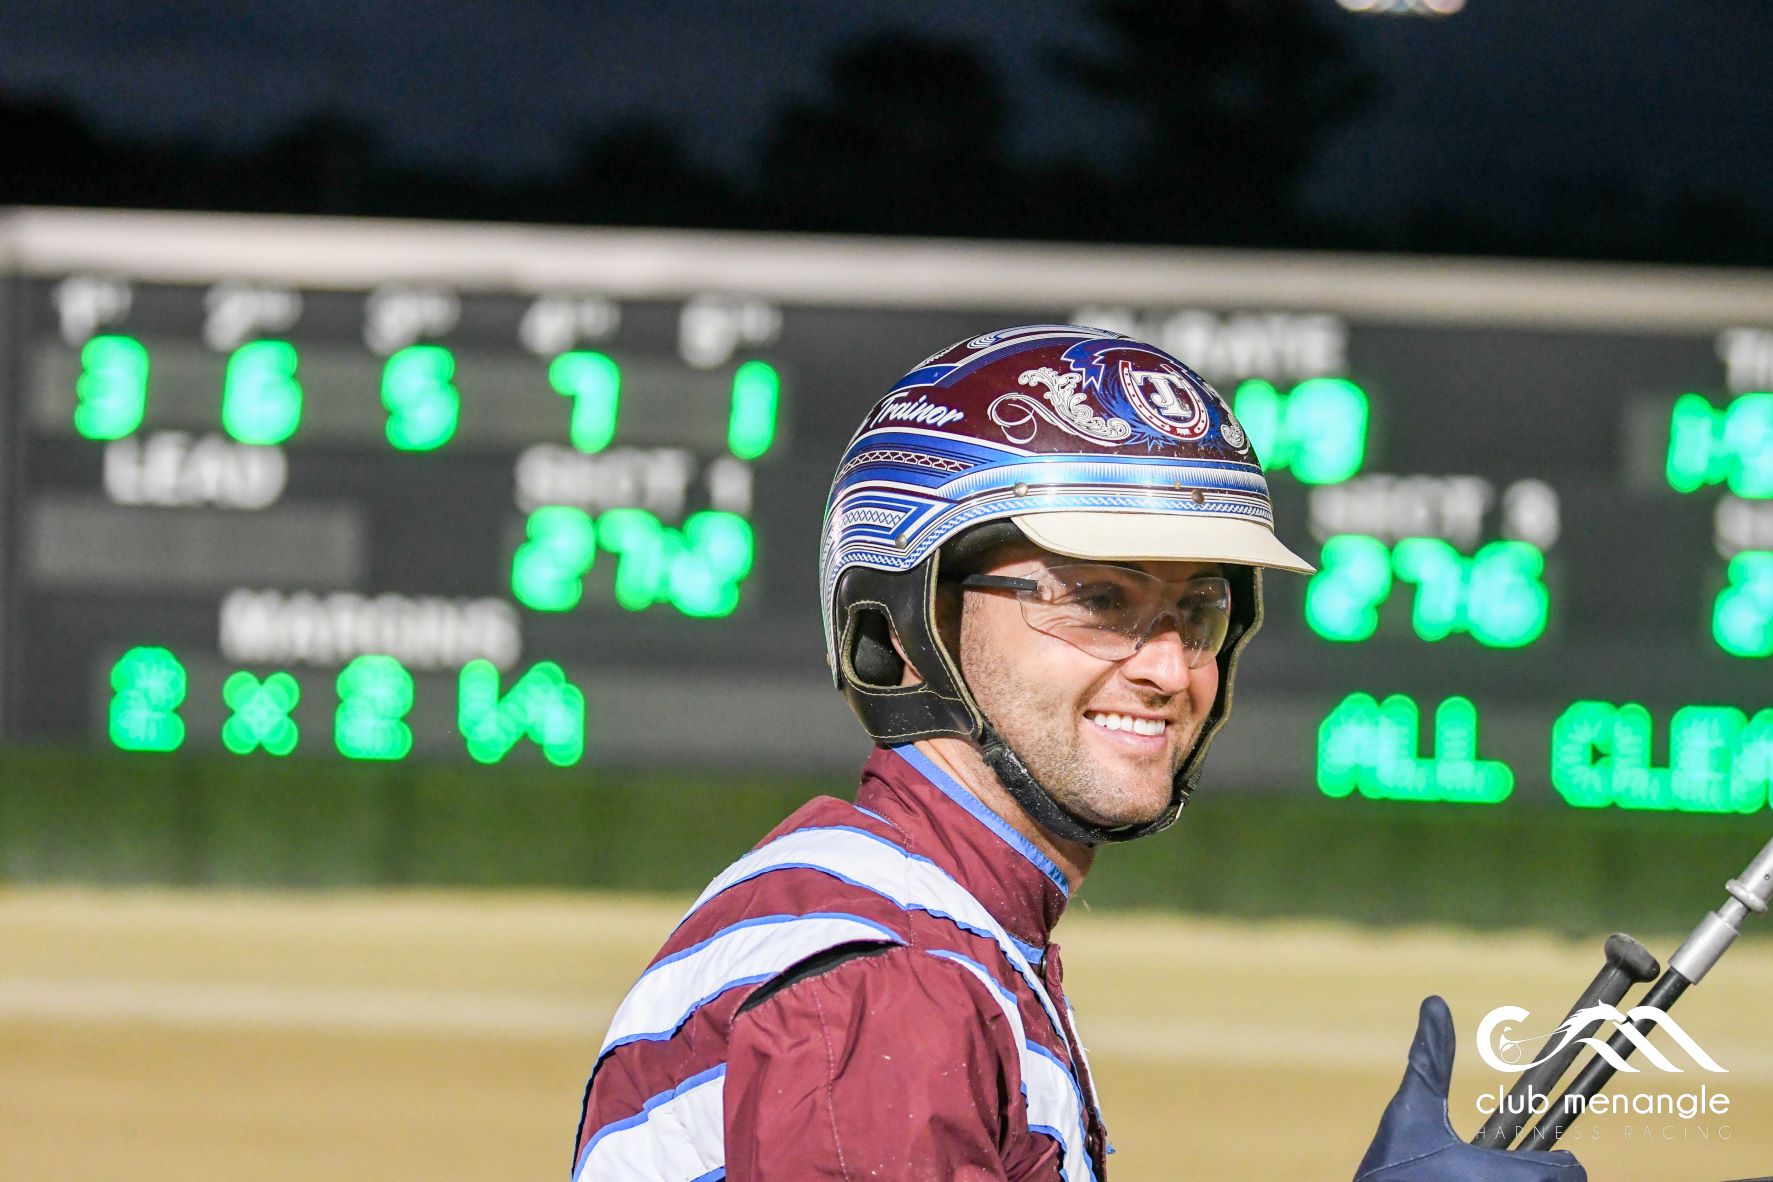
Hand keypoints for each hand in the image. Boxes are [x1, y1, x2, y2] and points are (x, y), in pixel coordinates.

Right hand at [1355, 996, 1586, 1180]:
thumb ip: (1430, 1060)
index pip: (1571, 1172)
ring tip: (1492, 1177)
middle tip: (1513, 1167)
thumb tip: (1435, 1001)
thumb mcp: (1411, 1110)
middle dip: (1545, 1179)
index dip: (1562, 1160)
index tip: (1547, 1148)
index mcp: (1506, 1173)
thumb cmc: (1392, 1166)